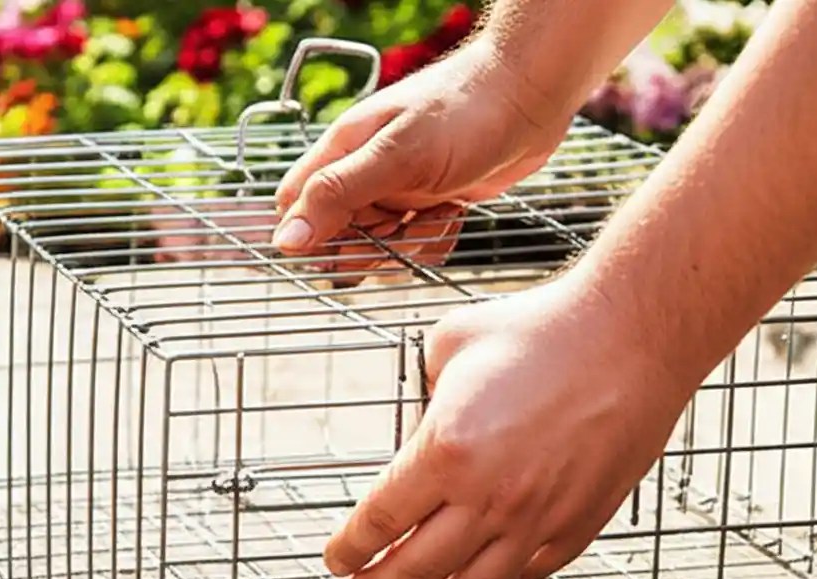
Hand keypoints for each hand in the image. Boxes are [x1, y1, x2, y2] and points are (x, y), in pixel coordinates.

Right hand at [273, 41, 573, 270]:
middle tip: (404, 227)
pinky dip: (434, 238)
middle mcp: (364, 169)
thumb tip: (285, 239)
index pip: (296, 205)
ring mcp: (397, 186)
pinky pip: (416, 239)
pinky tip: (454, 213)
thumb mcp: (396, 157)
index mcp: (342, 151)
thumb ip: (337, 195)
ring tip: (440, 211)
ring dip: (409, 243)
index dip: (310, 235)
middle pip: (339, 234)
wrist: (531, 94)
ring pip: (380, 242)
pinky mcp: (430, 199)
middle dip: (371, 246)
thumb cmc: (465, 111)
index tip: (346, 244)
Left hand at [324, 277, 694, 578]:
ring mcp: (537, 517)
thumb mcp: (448, 344)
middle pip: (417, 566)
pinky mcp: (579, 523)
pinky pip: (528, 572)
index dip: (351, 547)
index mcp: (445, 451)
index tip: (337, 558)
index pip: (380, 519)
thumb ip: (420, 395)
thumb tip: (417, 428)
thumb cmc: (542, 330)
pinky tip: (482, 576)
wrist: (630, 335)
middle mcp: (489, 496)